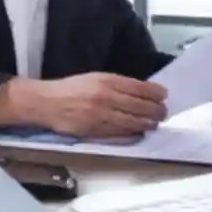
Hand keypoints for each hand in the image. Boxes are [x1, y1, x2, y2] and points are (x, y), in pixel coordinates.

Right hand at [0, 73, 167, 138]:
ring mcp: (102, 116)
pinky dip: (133, 133)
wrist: (47, 102)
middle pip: (140, 106)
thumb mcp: (94, 78)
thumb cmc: (70, 88)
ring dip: (148, 123)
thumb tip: (139, 92)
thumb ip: (116, 84)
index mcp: (106, 81)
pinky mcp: (96, 131)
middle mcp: (106, 98)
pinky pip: (121, 134)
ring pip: (134, 122)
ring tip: (156, 123)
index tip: (164, 95)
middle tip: (164, 112)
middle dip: (156, 110)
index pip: (139, 88)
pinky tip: (140, 132)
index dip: (155, 93)